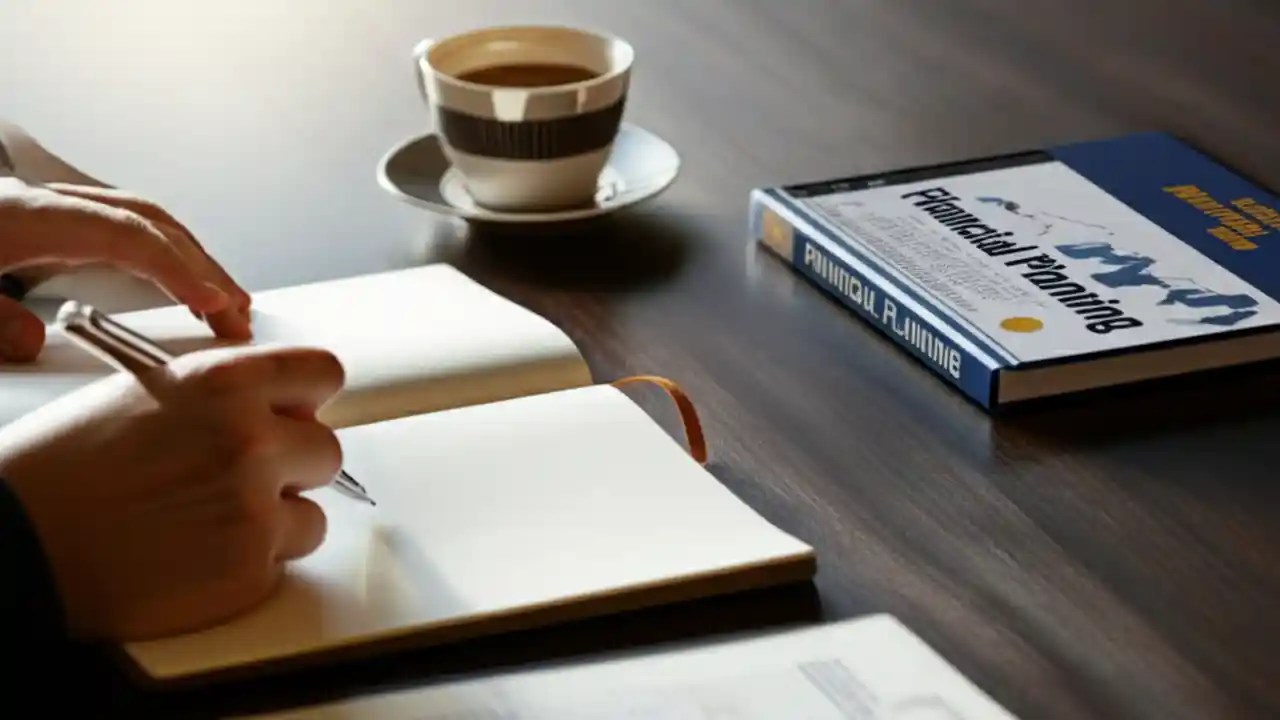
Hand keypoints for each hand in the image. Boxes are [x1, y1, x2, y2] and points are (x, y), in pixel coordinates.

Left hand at [0, 177, 252, 360]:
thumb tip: (34, 341)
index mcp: (28, 214)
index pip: (128, 234)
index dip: (180, 268)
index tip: (215, 303)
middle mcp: (45, 203)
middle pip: (148, 224)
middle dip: (203, 268)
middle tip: (237, 314)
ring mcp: (46, 207)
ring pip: (139, 222)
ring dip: (187, 259)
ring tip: (219, 302)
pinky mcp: (41, 221)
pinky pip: (118, 229)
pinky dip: (157, 257)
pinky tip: (171, 284)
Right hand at [0, 345, 343, 640]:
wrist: (19, 545)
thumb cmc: (61, 470)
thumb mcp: (143, 392)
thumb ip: (222, 393)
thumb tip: (271, 404)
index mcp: (223, 384)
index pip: (322, 374)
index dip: (308, 398)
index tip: (297, 413)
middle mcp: (249, 441)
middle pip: (327, 449)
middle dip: (292, 466)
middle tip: (241, 479)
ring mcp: (253, 510)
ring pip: (313, 513)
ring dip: (277, 520)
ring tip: (212, 522)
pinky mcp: (248, 570)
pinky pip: (283, 562)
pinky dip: (251, 563)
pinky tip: (198, 554)